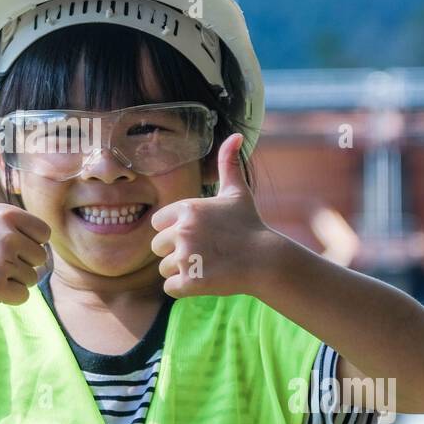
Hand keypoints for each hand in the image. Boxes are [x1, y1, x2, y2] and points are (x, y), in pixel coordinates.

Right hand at [0, 138, 51, 304]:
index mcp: (9, 214)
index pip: (44, 235)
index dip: (29, 241)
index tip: (6, 242)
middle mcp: (8, 236)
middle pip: (40, 258)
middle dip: (22, 263)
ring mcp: (2, 261)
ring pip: (32, 278)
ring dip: (15, 280)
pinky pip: (22, 296)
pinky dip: (10, 296)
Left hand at [149, 133, 273, 297]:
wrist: (266, 260)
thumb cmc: (249, 225)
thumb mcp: (237, 192)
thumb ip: (228, 163)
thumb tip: (234, 135)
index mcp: (187, 209)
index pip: (157, 223)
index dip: (173, 231)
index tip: (197, 234)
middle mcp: (183, 231)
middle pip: (157, 247)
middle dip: (175, 252)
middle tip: (203, 253)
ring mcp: (186, 257)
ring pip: (163, 268)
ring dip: (181, 271)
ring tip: (206, 265)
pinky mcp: (191, 281)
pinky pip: (170, 287)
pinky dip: (183, 288)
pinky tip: (203, 280)